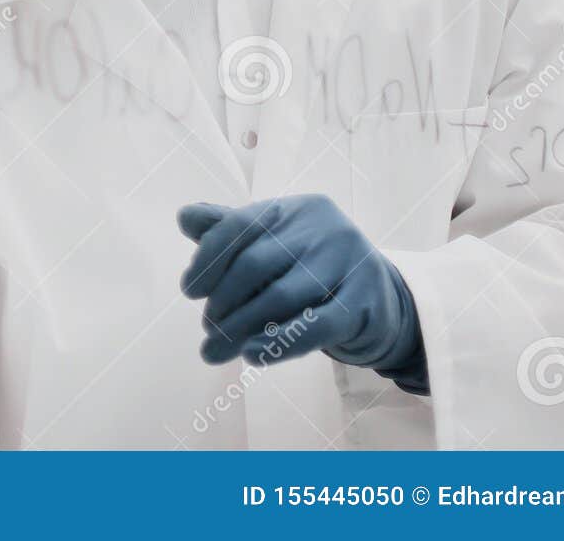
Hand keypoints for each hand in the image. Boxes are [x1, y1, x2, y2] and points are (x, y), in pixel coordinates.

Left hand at [177, 194, 427, 393]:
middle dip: (222, 299)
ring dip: (240, 326)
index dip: (207, 258)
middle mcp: (324, 228)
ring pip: (280, 297)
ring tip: (216, 347)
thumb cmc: (311, 270)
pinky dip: (277, 343)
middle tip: (208, 326)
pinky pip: (314, 327)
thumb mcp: (272, 244)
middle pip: (255, 263)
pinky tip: (251, 355)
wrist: (380, 302)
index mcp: (295, 209)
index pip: (239, 225)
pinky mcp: (363, 305)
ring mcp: (349, 264)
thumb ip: (228, 230)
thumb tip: (184, 216)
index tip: (190, 291)